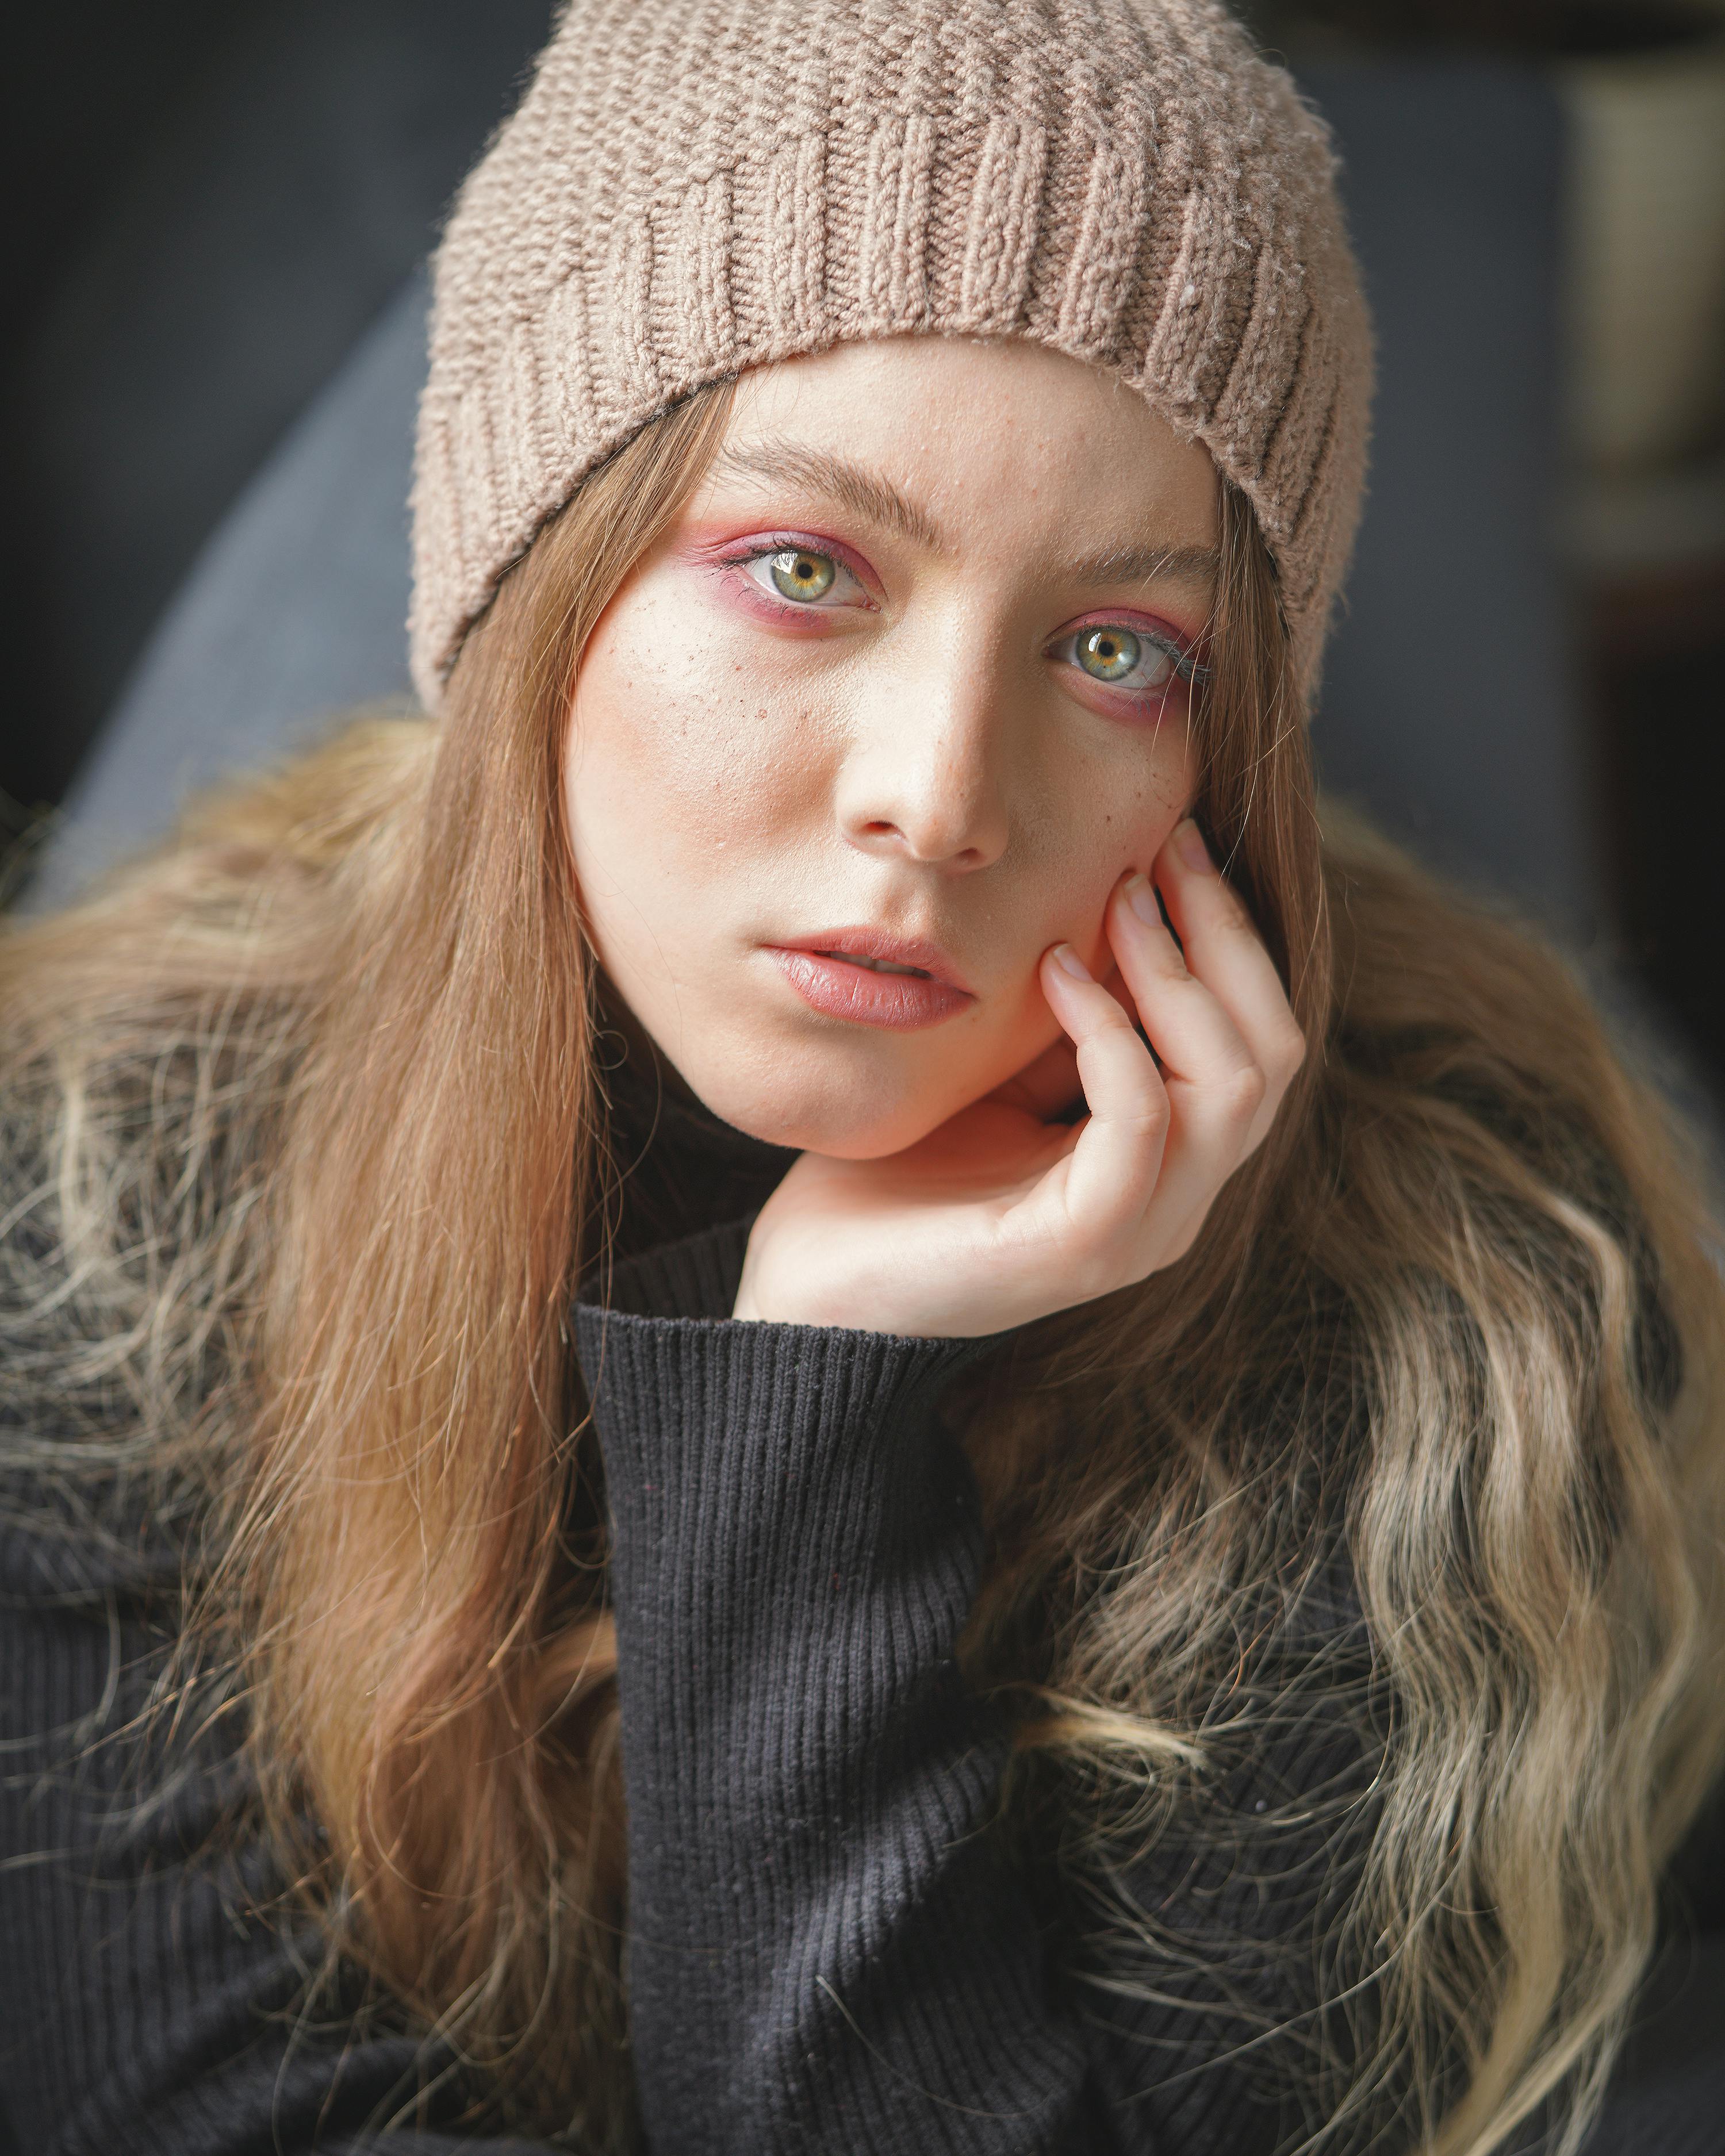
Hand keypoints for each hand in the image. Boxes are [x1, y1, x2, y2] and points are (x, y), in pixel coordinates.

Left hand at [730, 819, 1304, 1338]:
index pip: (1257, 1030)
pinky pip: (1141, 1119)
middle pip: (1271, 1048)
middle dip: (1224, 933)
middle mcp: (1179, 1196)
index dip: (1228, 929)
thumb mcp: (1004, 1064)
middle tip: (1164, 843)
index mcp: (1169, 1154)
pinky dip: (1110, 1032)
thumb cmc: (900, 1169)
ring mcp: (1142, 1226)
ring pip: (1234, 1084)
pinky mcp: (1086, 1245)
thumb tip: (1108, 883)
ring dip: (1176, 972)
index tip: (1174, 835)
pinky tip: (1056, 973)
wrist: (815, 1283)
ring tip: (1117, 897)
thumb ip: (1069, 1008)